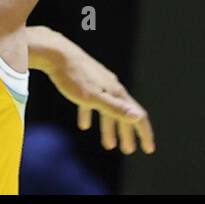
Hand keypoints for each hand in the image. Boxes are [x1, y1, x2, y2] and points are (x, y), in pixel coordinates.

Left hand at [42, 38, 154, 154]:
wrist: (56, 53)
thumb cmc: (74, 77)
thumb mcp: (94, 97)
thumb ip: (115, 108)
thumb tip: (138, 116)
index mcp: (116, 92)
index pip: (137, 115)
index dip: (144, 133)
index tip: (149, 149)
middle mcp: (111, 87)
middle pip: (123, 113)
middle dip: (127, 133)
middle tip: (128, 150)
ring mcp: (98, 84)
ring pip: (107, 110)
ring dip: (109, 128)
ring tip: (108, 146)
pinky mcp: (84, 82)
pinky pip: (90, 104)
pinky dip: (90, 115)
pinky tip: (84, 126)